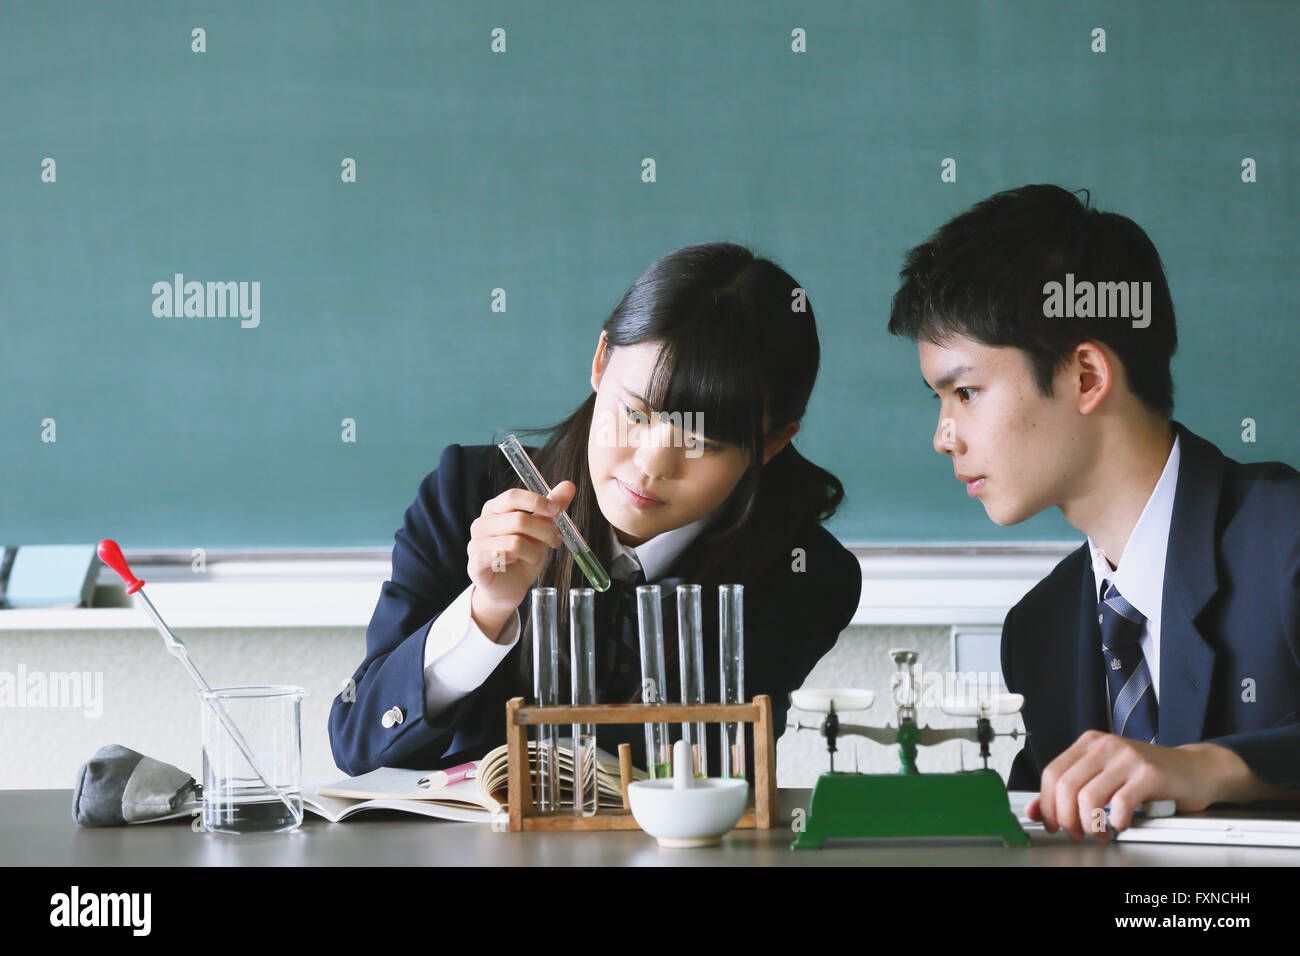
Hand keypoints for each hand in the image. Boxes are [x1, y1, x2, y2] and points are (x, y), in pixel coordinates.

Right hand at [466, 481, 575, 638]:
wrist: (509, 587)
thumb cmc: (523, 556)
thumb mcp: (542, 530)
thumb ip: (552, 508)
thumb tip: (569, 485)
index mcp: (495, 509)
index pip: (513, 496)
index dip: (536, 501)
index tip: (557, 510)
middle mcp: (482, 523)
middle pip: (517, 519)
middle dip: (544, 530)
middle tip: (555, 540)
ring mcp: (476, 543)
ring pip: (513, 541)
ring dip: (534, 551)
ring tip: (537, 557)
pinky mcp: (475, 564)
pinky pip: (497, 557)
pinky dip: (514, 558)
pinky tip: (516, 560)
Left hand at [1026, 731, 1226, 840]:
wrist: (1195, 769)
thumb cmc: (1149, 775)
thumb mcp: (1105, 776)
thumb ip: (1071, 790)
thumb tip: (1035, 810)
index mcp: (1089, 743)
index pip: (1052, 773)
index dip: (1047, 803)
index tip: (1051, 823)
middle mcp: (1105, 745)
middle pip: (1066, 786)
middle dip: (1065, 818)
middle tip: (1076, 833)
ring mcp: (1128, 757)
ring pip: (1088, 797)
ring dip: (1089, 824)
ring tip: (1100, 833)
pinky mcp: (1150, 774)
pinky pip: (1120, 804)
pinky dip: (1116, 822)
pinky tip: (1121, 825)